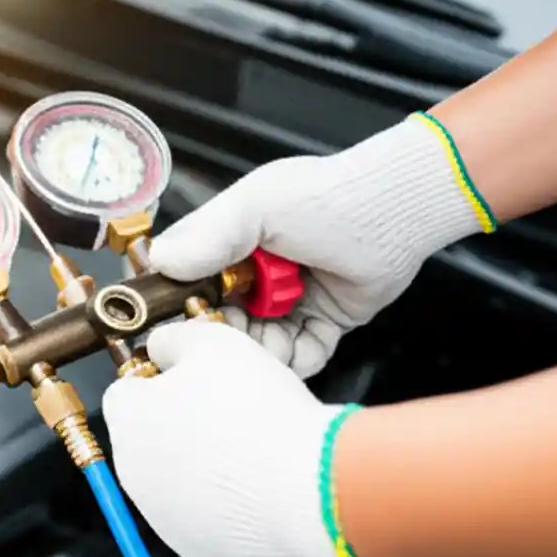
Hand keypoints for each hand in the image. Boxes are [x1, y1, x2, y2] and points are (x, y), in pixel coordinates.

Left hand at [103, 319, 346, 556]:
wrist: (312, 489)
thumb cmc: (260, 412)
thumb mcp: (212, 342)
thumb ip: (174, 338)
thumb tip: (160, 347)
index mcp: (129, 422)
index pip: (125, 392)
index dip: (159, 379)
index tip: (191, 378)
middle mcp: (135, 476)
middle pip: (149, 439)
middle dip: (179, 424)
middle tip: (228, 412)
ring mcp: (165, 519)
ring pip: (176, 481)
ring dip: (201, 465)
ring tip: (250, 450)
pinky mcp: (199, 549)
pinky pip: (204, 517)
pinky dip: (223, 504)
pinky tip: (257, 487)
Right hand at [150, 118, 485, 376]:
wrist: (395, 214)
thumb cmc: (328, 197)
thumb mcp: (256, 206)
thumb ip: (207, 234)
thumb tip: (161, 261)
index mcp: (226, 241)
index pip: (185, 282)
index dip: (181, 305)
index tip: (185, 318)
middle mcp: (250, 273)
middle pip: (218, 321)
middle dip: (225, 333)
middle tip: (237, 330)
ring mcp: (284, 300)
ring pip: (256, 345)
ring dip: (262, 350)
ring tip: (273, 337)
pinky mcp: (319, 323)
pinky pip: (298, 355)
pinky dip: (298, 358)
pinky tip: (300, 346)